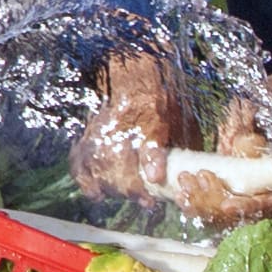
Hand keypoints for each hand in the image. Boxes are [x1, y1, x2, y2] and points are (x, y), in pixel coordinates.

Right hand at [74, 48, 187, 201]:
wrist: (137, 70)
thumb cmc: (167, 98)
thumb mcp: (184, 116)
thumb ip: (185, 146)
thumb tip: (190, 177)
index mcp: (154, 114)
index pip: (150, 139)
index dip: (151, 159)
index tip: (154, 177)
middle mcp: (126, 121)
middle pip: (121, 157)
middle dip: (131, 184)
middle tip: (145, 200)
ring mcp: (105, 128)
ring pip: (99, 161)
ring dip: (111, 185)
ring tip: (124, 196)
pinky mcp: (91, 133)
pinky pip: (81, 159)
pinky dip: (84, 177)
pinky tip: (95, 192)